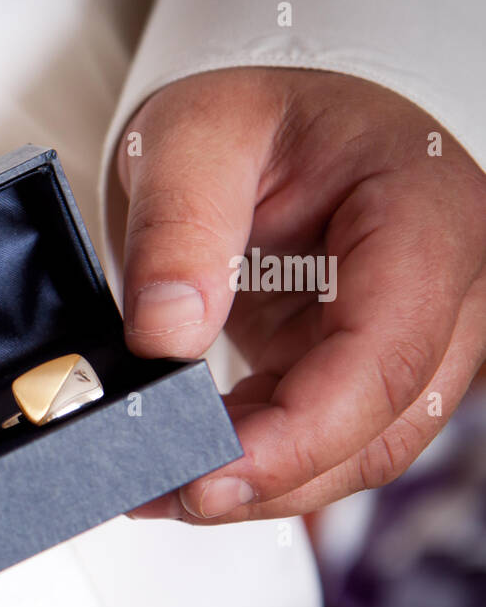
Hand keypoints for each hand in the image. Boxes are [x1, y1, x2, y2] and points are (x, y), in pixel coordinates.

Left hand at [116, 68, 485, 521]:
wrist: (272, 124)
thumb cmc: (256, 118)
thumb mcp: (195, 138)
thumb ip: (178, 228)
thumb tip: (166, 336)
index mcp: (424, 217)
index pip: (383, 357)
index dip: (297, 437)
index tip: (209, 472)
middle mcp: (445, 291)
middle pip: (381, 428)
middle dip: (271, 477)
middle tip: (165, 489)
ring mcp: (413, 338)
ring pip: (358, 451)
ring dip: (262, 483)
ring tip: (162, 481)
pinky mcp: (364, 369)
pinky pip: (326, 439)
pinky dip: (258, 463)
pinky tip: (191, 461)